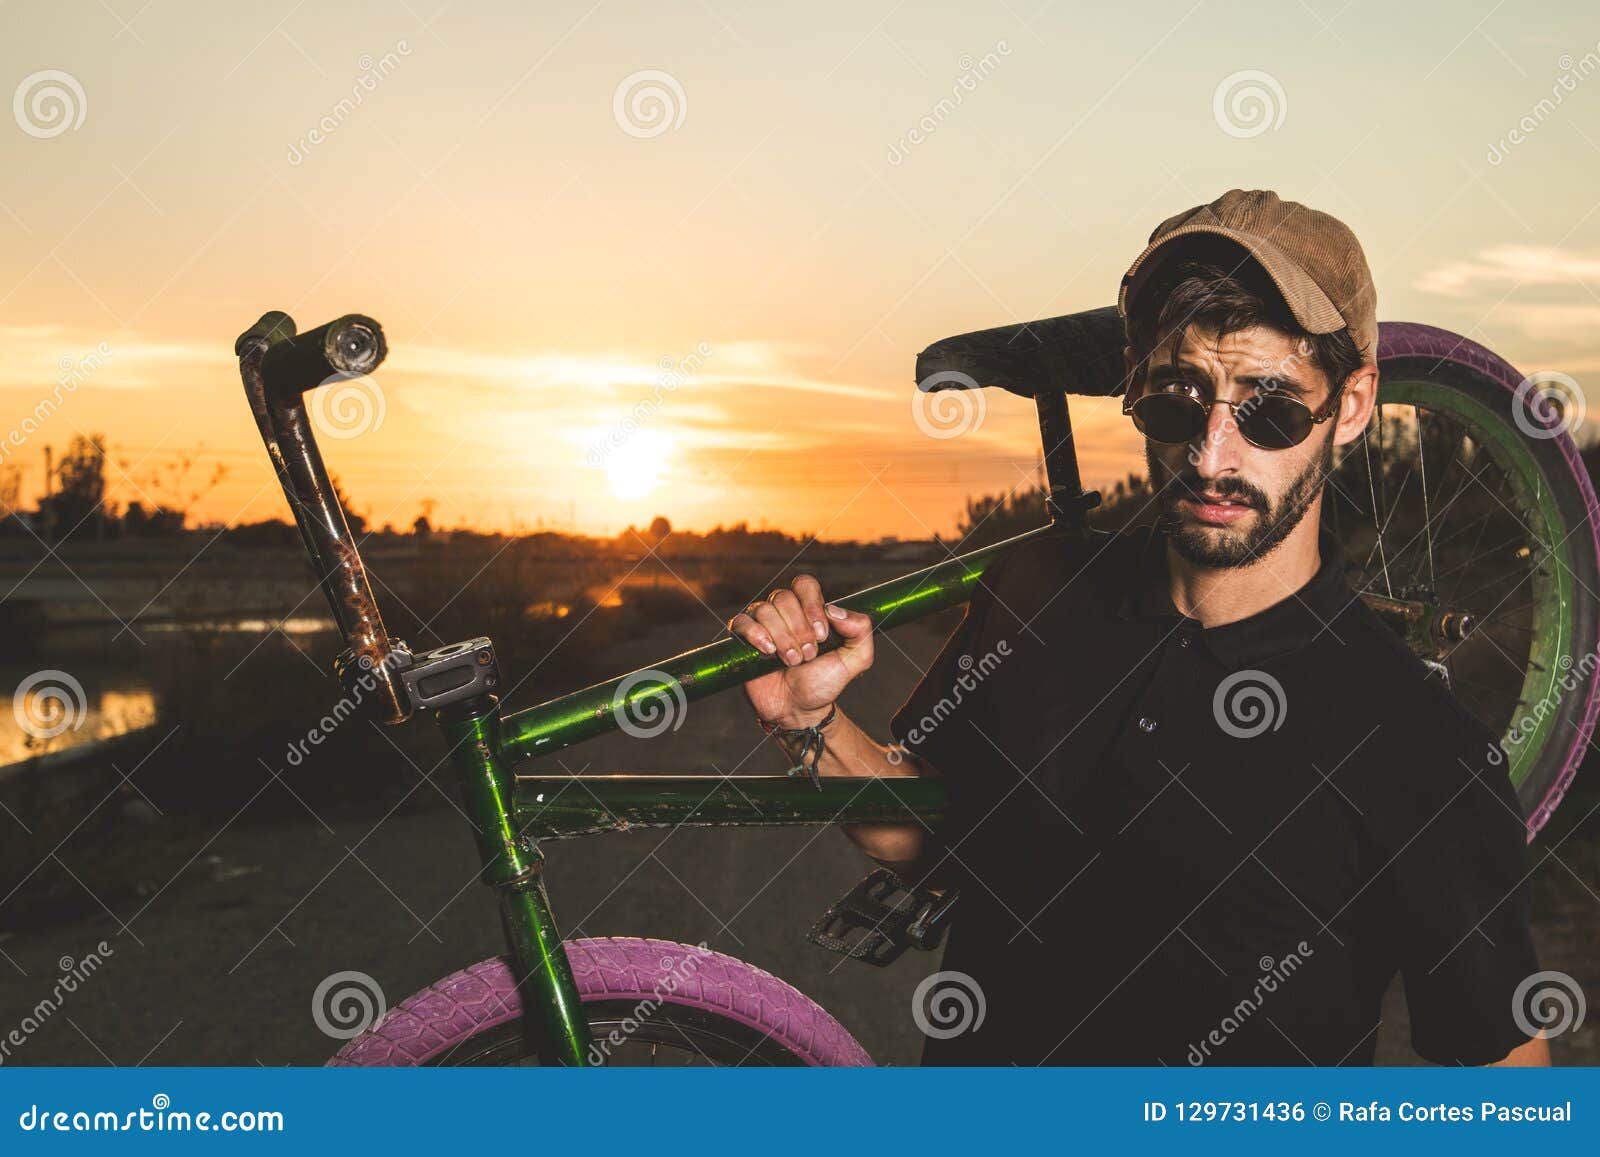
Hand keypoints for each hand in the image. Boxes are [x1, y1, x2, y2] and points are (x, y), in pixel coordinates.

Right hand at [728, 574, 873, 728]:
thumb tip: (835, 610)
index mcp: (809, 609)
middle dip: (798, 629)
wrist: (799, 710)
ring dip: (782, 638)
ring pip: (764, 610)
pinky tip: (768, 651)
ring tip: (792, 661)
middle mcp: (784, 612)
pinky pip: (741, 622)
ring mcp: (762, 624)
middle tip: (807, 655)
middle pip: (783, 598)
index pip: (804, 585)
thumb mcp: (855, 659)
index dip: (812, 606)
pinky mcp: (742, 640)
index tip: (821, 636)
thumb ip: (860, 630)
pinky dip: (755, 634)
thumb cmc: (824, 682)